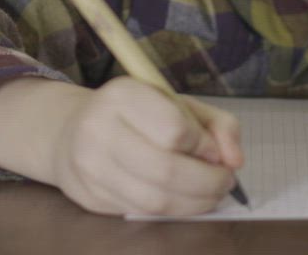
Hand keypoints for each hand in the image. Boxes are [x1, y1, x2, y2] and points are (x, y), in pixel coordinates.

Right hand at [49, 76, 243, 215]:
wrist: (72, 131)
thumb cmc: (136, 114)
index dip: (204, 146)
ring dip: (194, 203)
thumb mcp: (177, 103)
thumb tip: (235, 160)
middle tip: (224, 181)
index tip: (213, 151)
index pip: (174, 129)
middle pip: (167, 170)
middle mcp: (100, 129)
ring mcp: (91, 166)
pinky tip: (183, 200)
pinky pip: (142, 212)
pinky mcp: (91, 196)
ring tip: (210, 193)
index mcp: (123, 95)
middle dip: (208, 182)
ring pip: (155, 200)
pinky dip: (172, 211)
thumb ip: (217, 124)